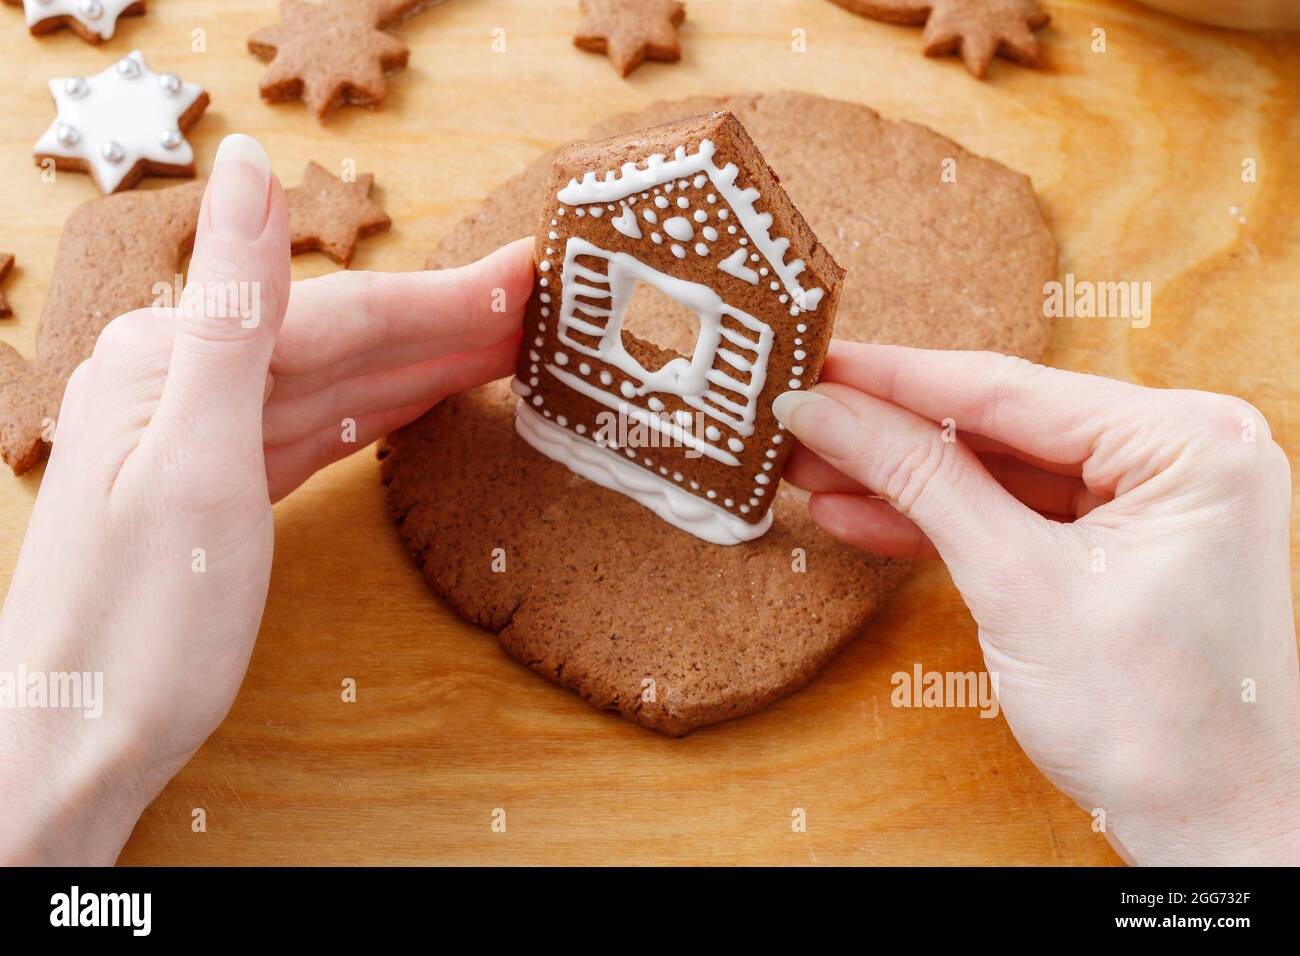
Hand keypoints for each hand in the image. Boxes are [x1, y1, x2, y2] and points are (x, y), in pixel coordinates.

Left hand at [0, 134, 530, 863]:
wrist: (76, 746)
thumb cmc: (134, 627)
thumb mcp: (193, 459)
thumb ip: (235, 311)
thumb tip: (248, 165)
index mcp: (172, 360)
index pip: (337, 314)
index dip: (438, 294)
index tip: (525, 274)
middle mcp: (183, 383)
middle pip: (342, 342)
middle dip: (444, 322)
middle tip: (540, 305)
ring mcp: (202, 437)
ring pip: (337, 385)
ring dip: (422, 363)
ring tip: (505, 346)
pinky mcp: (222, 488)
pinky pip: (316, 430)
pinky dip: (375, 412)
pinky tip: (417, 397)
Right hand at [773, 342, 1299, 865]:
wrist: (1207, 828)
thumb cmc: (1151, 720)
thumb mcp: (1017, 584)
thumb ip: (921, 482)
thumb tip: (829, 412)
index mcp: (1189, 441)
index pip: (1010, 390)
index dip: (896, 379)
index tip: (817, 363)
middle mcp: (1181, 453)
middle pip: (1001, 427)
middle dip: (892, 432)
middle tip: (800, 417)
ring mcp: (1153, 501)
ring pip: (1000, 472)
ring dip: (905, 478)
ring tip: (811, 466)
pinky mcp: (1122, 545)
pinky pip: (1018, 515)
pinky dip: (944, 521)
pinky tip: (862, 512)